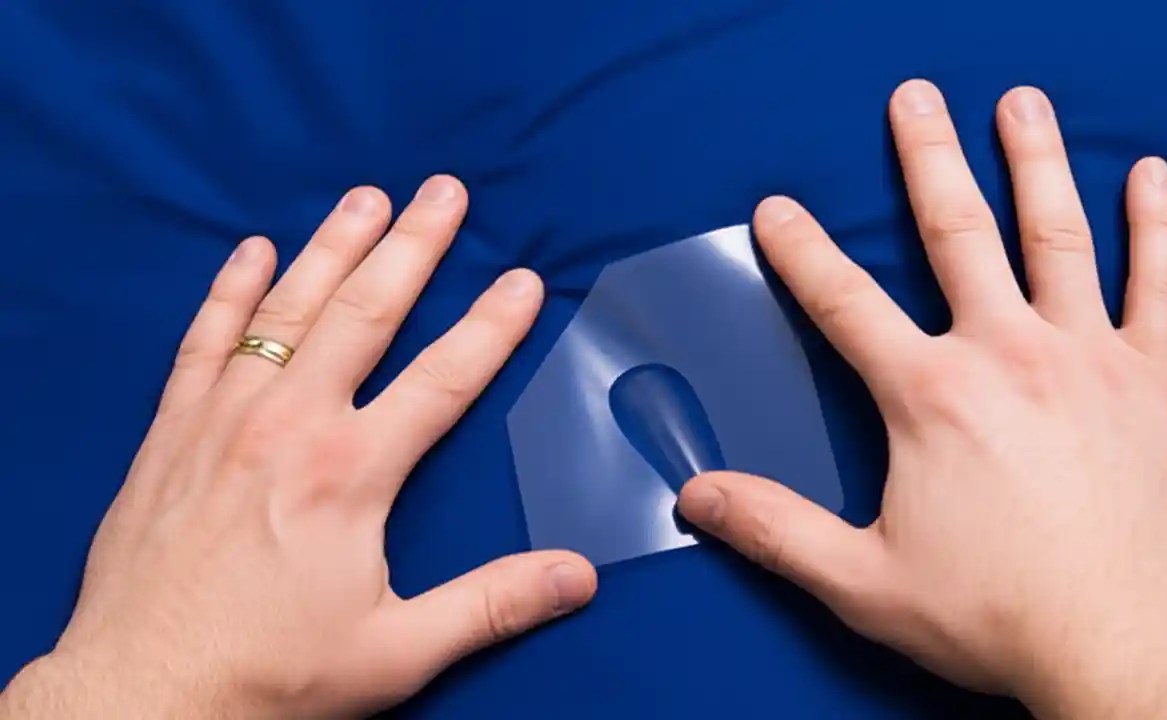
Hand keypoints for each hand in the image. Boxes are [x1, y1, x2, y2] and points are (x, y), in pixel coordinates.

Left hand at [0, 176, 596, 718]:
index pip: (441, 379)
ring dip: (330, 249)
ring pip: (286, 311)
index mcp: (351, 472)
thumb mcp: (397, 651)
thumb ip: (492, 605)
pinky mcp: (172, 433)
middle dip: (412, 248)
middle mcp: (289, 426)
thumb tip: (579, 576)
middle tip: (444, 192)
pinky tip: (249, 252)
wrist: (143, 694)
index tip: (522, 279)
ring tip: (365, 197)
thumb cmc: (270, 674)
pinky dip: (228, 292)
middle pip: (364, 314)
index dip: (490, 326)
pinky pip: (203, 342)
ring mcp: (223, 420)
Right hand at [678, 81, 1166, 716]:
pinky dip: (1156, 228)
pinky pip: (1159, 287)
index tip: (777, 206)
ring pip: (1056, 237)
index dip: (802, 250)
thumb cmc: (995, 614)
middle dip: (928, 158)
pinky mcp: (1150, 380)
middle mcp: (1006, 355)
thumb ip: (775, 530)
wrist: (1125, 645)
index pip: (845, 302)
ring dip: (1035, 162)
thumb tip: (695, 497)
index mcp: (929, 396)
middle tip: (914, 96)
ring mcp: (1085, 358)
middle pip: (958, 233)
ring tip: (1020, 101)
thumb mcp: (863, 582)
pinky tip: (1151, 176)